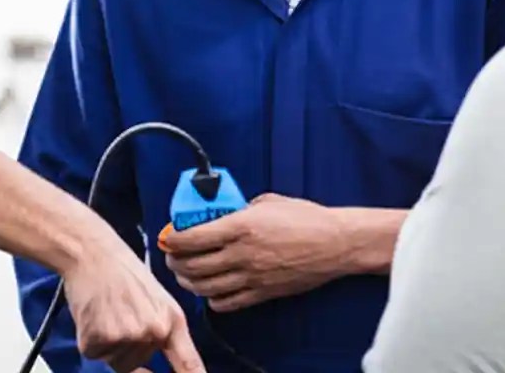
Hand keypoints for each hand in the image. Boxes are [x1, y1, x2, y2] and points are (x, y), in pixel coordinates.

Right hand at [61, 238, 205, 372]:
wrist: (93, 253)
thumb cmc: (123, 273)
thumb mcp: (156, 300)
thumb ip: (162, 332)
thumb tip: (152, 368)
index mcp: (172, 320)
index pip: (189, 363)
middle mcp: (154, 330)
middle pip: (139, 364)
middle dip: (127, 347)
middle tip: (120, 314)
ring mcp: (127, 335)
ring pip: (117, 362)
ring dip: (109, 345)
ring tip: (107, 311)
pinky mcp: (100, 338)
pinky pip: (96, 354)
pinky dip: (91, 339)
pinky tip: (94, 314)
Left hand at [160, 193, 347, 311]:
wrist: (336, 244)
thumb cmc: (306, 218)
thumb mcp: (267, 202)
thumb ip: (240, 209)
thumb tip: (222, 213)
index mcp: (240, 226)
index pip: (191, 238)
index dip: (172, 239)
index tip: (168, 236)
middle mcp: (241, 254)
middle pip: (192, 265)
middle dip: (174, 260)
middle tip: (171, 255)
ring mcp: (251, 277)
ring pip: (204, 287)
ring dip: (188, 280)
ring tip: (185, 272)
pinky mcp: (262, 293)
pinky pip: (226, 302)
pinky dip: (212, 299)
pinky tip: (210, 290)